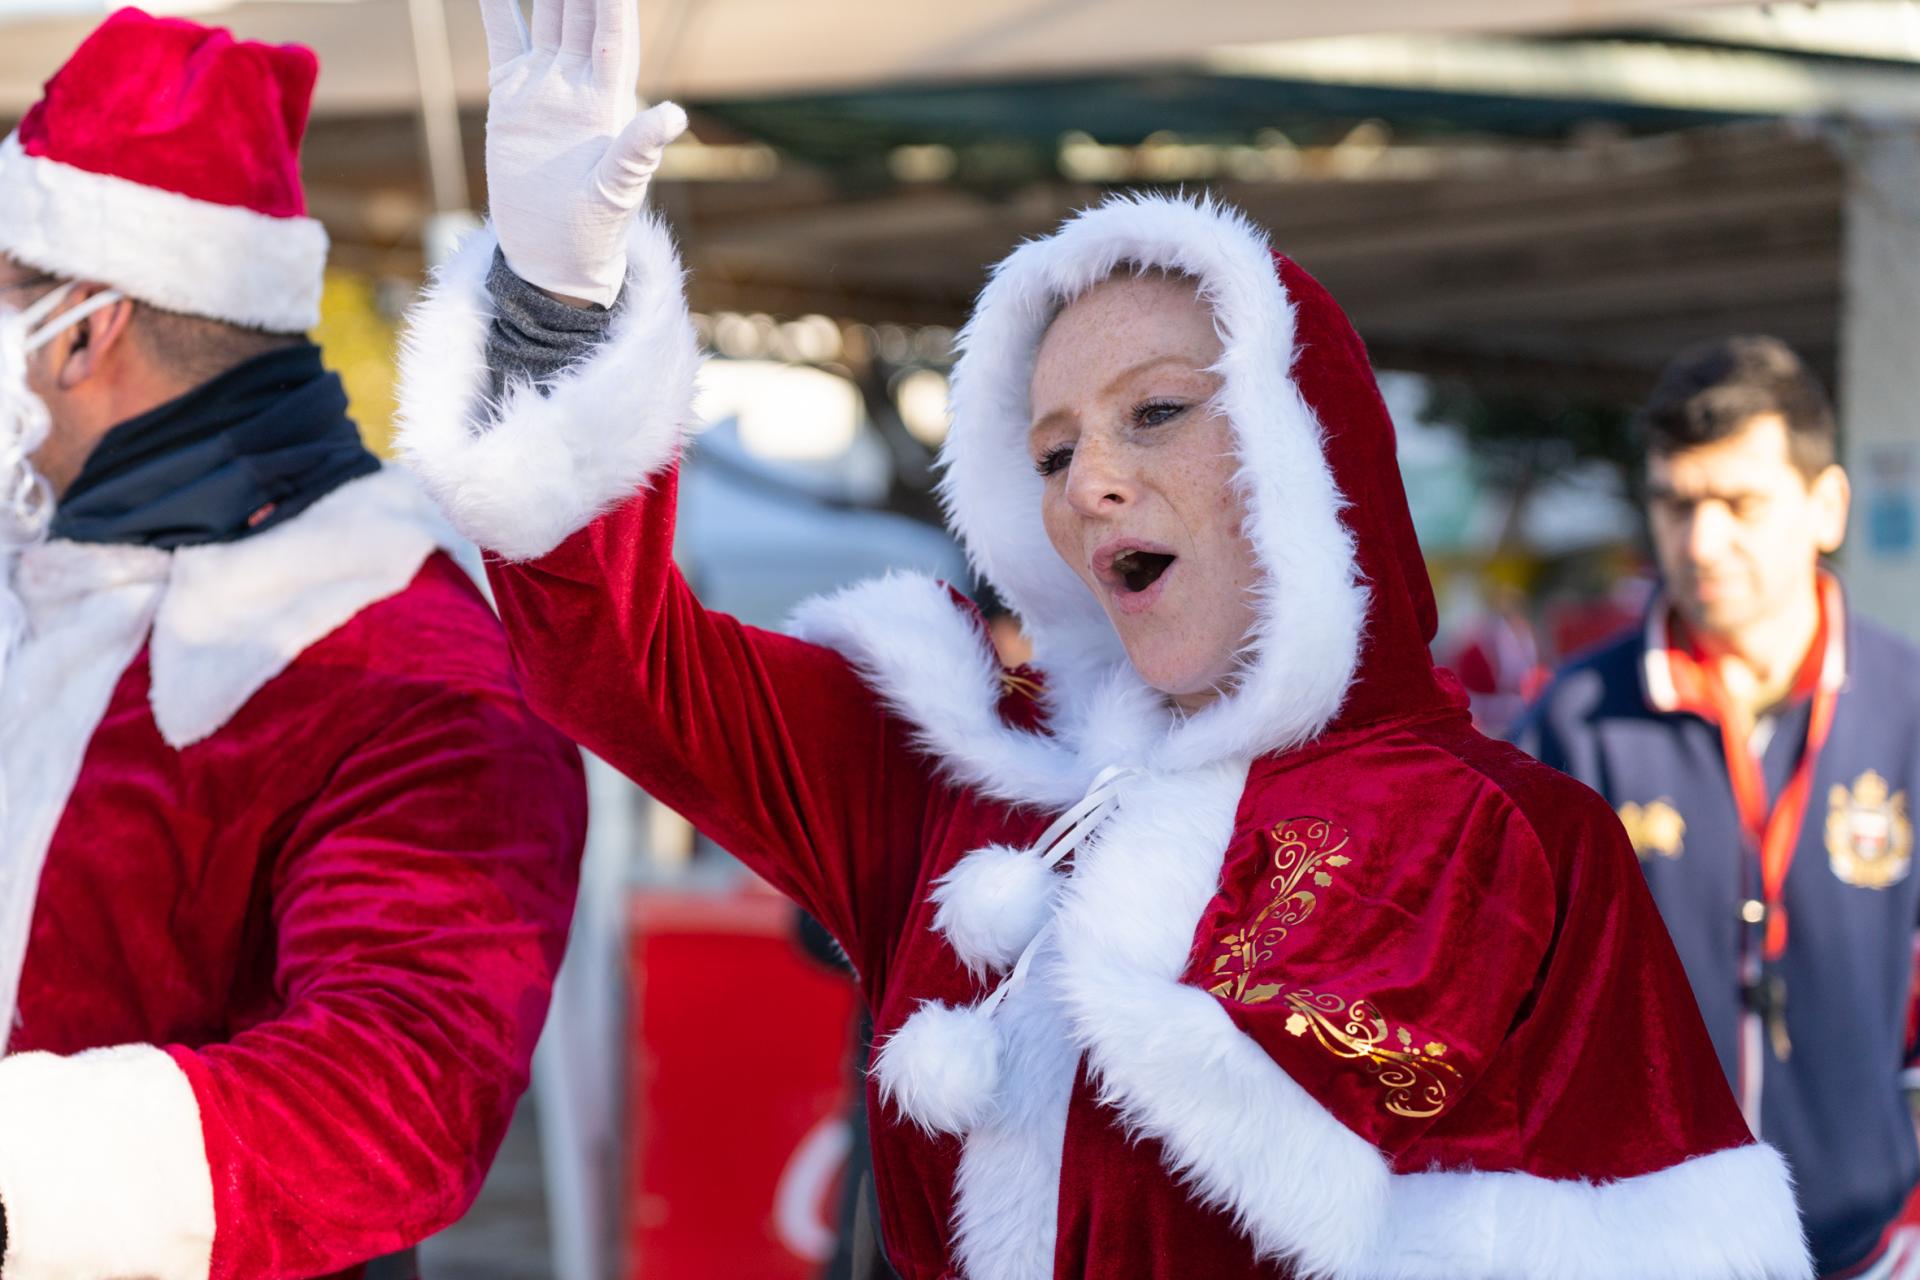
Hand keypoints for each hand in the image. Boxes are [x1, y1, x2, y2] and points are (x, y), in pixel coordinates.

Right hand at [478, 0, 686, 306]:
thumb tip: (675, 115)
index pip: (612, 34)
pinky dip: (497, 7)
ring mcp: (546, 86)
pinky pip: (505, 38)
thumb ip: (638, 151)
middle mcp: (580, 85)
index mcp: (610, 103)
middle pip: (580, 13)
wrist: (552, 254)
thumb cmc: (594, 232)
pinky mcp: (513, 96)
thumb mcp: (616, 193)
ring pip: (547, 16)